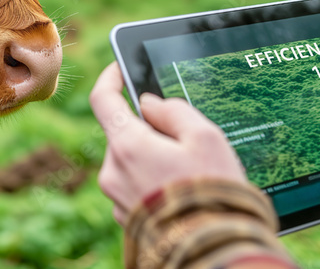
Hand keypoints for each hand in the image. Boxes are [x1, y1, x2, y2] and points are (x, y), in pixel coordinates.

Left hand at [89, 63, 246, 225]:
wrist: (216, 255)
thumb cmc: (214, 193)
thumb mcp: (205, 138)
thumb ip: (173, 111)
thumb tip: (150, 104)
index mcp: (128, 146)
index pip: (103, 99)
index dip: (111, 77)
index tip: (121, 68)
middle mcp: (113, 173)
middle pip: (124, 134)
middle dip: (150, 130)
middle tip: (186, 141)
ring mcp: (117, 200)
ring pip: (132, 162)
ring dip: (154, 159)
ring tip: (191, 174)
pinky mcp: (126, 221)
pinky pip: (136, 188)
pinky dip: (155, 183)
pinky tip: (183, 194)